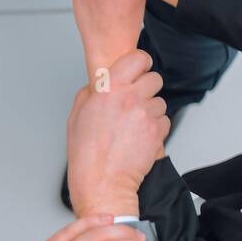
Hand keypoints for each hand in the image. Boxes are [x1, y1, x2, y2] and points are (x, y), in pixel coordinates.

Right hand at [67, 50, 170, 217]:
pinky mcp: (158, 131)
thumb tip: (98, 86)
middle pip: (155, 79)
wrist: (102, 182)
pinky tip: (140, 137)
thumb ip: (90, 93)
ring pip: (160, 102)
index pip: (138, 58)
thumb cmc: (86, 154)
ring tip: (134, 126)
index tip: (138, 69)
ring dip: (151, 111)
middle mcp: (130, 97)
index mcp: (108, 89)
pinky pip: (165, 121)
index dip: (140, 63)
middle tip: (135, 102)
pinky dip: (156, 128)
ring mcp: (146, 114)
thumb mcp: (76, 116)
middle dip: (147, 88)